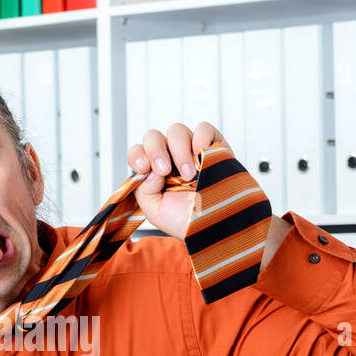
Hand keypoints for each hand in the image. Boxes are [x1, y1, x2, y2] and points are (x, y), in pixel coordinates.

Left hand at [126, 122, 234, 239]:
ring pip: (176, 130)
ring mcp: (192, 151)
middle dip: (156, 150)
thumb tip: (150, 170)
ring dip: (180, 151)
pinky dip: (200, 139)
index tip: (144, 168)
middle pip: (154, 137)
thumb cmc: (189, 222)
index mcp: (154, 173)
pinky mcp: (213, 146)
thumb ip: (143, 190)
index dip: (137, 156)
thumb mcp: (156, 212)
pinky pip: (203, 128)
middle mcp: (171, 158)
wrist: (217, 227)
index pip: (138, 152)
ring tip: (190, 175)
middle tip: (165, 171)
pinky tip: (202, 159)